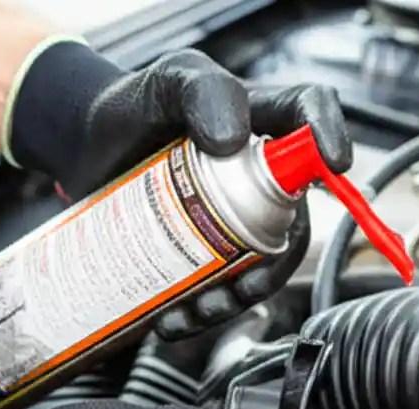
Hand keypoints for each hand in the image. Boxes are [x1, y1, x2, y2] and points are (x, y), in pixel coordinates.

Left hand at [6, 43, 346, 335]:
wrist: (83, 148)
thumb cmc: (131, 108)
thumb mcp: (165, 81)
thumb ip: (202, 91)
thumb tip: (232, 139)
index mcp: (259, 118)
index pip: (309, 115)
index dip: (331, 136)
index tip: (335, 165)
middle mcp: (257, 172)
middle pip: (292, 223)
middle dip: (272, 268)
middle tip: (242, 285)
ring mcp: (234, 214)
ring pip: (257, 268)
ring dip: (235, 301)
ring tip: (195, 310)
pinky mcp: (205, 246)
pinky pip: (219, 287)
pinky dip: (200, 313)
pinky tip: (172, 318)